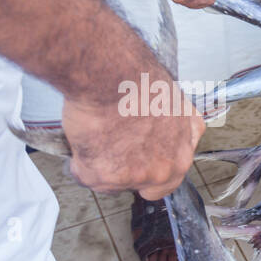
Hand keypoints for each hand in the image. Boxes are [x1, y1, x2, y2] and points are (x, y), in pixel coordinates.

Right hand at [62, 77, 205, 200]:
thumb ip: (172, 127)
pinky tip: (82, 136)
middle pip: (143, 185)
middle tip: (111, 147)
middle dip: (127, 171)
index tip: (137, 160)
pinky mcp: (106, 176)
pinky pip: (85, 175)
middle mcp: (165, 169)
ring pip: (112, 182)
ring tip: (97, 132)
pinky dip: (77, 160)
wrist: (111, 75)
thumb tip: (160, 128)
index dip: (149, 168)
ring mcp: (137, 176)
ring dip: (101, 163)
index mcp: (183, 152)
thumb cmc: (137, 80)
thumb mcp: (174, 104)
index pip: (169, 179)